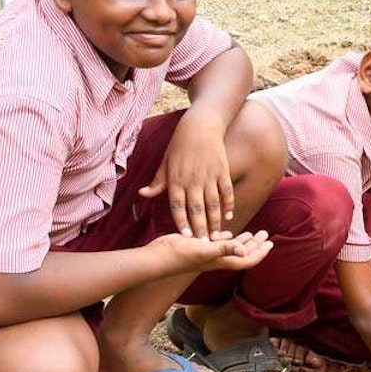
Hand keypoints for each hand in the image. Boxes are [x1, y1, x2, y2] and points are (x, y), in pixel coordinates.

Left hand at [139, 112, 233, 238]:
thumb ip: (157, 182)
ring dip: (215, 221)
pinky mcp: (222, 171)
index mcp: (176, 180)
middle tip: (203, 244)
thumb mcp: (165, 163)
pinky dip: (229, 204)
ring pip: (213, 203)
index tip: (185, 237)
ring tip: (217, 235)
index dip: (182, 222)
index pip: (178, 206)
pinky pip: (226, 192)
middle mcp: (193, 180)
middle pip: (197, 208)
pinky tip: (229, 216)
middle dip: (200, 227)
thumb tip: (142, 194)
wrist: (200, 127)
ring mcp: (209, 176)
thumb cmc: (179, 146)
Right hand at [152, 230, 271, 272]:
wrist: (156, 257)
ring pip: (231, 248)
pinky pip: (217, 243)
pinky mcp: (198, 247)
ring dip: (243, 241)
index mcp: (222, 260)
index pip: (247, 259)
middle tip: (265, 234)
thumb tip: (243, 252)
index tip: (271, 243)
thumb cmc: (179, 255)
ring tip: (253, 233)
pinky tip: (228, 233)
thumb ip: (223, 249)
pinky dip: (225, 238)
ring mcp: (207, 254)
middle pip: (242, 253)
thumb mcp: (203, 250)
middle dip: (255, 244)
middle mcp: (217, 259)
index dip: (260, 252)